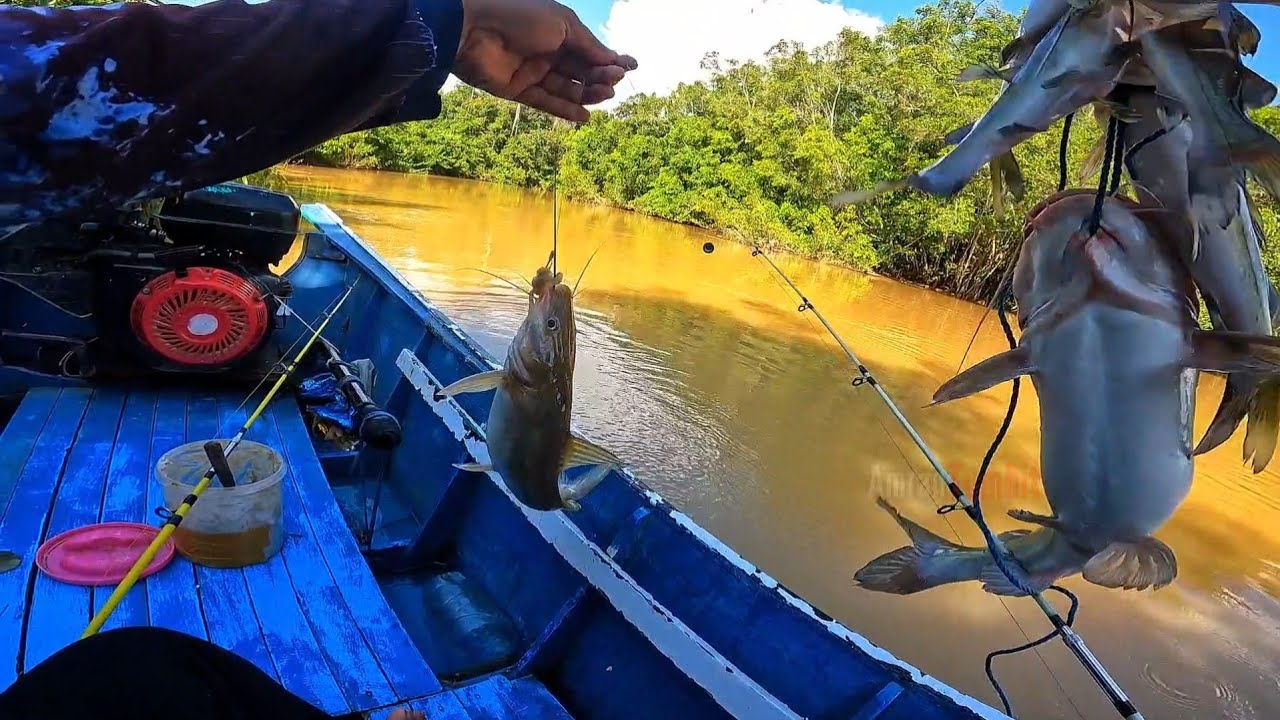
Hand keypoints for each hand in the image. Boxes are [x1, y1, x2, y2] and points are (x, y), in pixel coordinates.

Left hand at [453, 0, 637, 121]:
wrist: (474, 28)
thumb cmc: (521, 17)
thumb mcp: (563, 24)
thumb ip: (589, 45)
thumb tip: (613, 61)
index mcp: (559, 30)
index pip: (590, 49)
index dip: (611, 59)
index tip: (631, 67)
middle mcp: (547, 51)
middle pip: (581, 70)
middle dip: (600, 77)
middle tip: (613, 83)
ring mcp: (533, 71)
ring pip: (567, 87)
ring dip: (587, 93)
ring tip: (603, 97)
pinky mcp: (518, 89)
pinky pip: (546, 102)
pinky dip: (565, 110)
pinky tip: (585, 115)